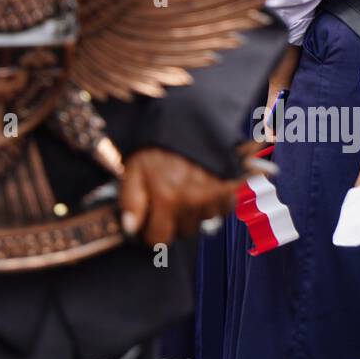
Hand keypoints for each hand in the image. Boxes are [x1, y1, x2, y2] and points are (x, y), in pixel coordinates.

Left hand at [119, 148, 239, 246]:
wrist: (193, 119)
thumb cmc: (161, 143)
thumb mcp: (134, 167)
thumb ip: (130, 201)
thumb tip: (130, 229)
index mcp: (167, 198)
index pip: (158, 239)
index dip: (150, 232)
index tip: (149, 221)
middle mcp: (192, 201)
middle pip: (181, 233)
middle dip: (172, 221)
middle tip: (167, 198)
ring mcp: (213, 197)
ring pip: (200, 224)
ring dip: (192, 213)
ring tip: (185, 188)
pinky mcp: (230, 191)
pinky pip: (219, 212)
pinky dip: (211, 205)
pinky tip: (202, 188)